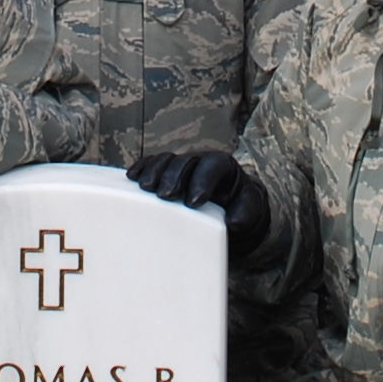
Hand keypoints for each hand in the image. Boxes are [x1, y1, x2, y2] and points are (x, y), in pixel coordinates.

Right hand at [127, 150, 271, 260]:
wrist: (232, 209)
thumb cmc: (240, 209)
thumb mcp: (250, 212)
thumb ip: (246, 213)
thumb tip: (233, 221)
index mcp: (223, 168)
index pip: (212, 166)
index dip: (202, 180)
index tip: (193, 202)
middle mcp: (200, 162)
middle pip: (185, 161)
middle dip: (173, 176)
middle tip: (165, 195)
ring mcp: (181, 166)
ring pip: (166, 160)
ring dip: (154, 172)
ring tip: (145, 188)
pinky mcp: (166, 174)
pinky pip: (152, 165)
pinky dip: (142, 168)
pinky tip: (132, 177)